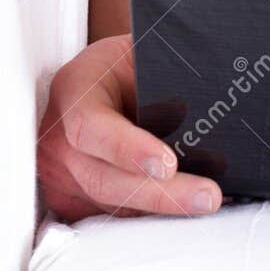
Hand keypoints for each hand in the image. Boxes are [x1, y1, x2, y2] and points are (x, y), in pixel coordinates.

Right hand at [36, 35, 222, 222]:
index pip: (90, 125)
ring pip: (111, 205)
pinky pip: (113, 215)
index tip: (168, 164)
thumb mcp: (145, 54)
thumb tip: (211, 100)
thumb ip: (165, 78)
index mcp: (74, 88)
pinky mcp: (73, 199)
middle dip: (160, 194)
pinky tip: (185, 210)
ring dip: (160, 210)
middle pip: (103, 178)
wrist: (112, 76)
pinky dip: (150, 216)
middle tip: (206, 197)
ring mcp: (61, 173)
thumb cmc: (132, 63)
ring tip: (205, 204)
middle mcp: (59, 135)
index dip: (127, 149)